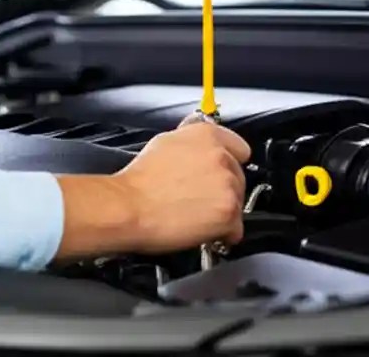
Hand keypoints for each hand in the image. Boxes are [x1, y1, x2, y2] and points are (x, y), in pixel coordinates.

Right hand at [114, 119, 250, 252]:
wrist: (129, 207)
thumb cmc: (139, 181)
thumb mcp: (164, 143)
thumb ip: (190, 141)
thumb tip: (198, 147)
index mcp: (207, 135)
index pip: (239, 148)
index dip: (228, 164)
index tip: (219, 175)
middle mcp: (221, 156)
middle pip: (238, 177)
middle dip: (223, 190)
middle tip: (199, 199)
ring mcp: (228, 184)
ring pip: (238, 202)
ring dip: (222, 211)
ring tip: (196, 216)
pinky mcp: (228, 212)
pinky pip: (236, 228)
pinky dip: (223, 233)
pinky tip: (203, 231)